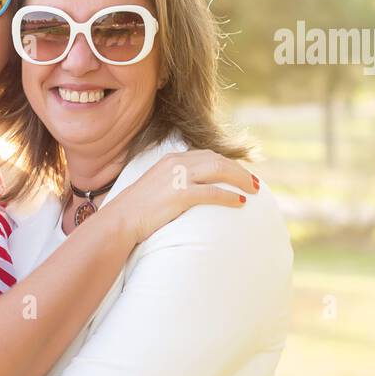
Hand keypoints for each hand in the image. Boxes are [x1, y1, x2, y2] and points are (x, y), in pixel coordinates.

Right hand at [101, 149, 258, 243]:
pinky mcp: (180, 194)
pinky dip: (229, 196)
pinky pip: (213, 192)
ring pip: (219, 170)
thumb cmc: (136, 211)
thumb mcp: (155, 187)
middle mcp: (175, 163)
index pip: (206, 154)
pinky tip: (240, 202)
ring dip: (240, 179)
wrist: (120, 220)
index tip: (240, 174)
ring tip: (254, 190)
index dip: (227, 163)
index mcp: (170, 159)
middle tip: (255, 183)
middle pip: (217, 159)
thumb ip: (173, 182)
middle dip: (239, 170)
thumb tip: (190, 191)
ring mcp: (177, 177)